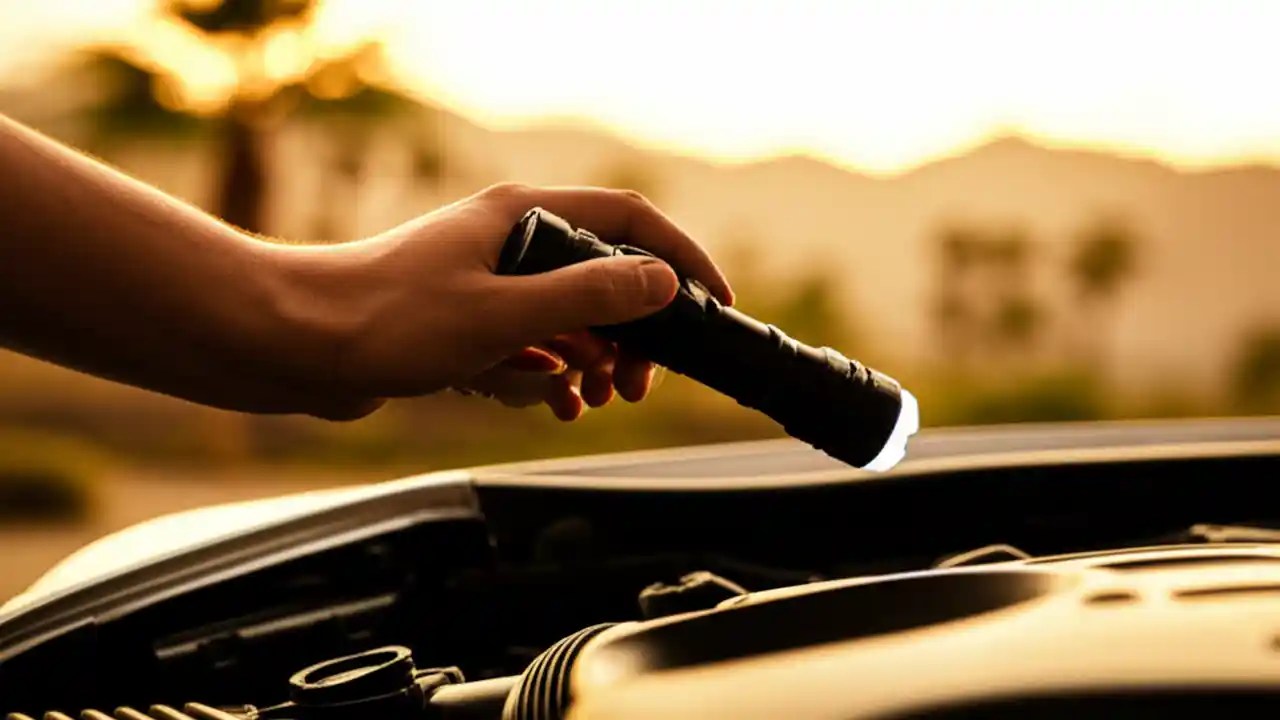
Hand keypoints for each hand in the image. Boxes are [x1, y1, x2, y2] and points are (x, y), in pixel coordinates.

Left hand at [293, 183, 732, 420]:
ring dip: (585, 361)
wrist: (296, 346)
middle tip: (634, 382)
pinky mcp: (466, 321)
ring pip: (568, 320)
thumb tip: (660, 284)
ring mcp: (487, 281)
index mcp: (521, 216)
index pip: (629, 220)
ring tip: (586, 397)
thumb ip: (587, 295)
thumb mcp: (503, 312)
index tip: (711, 304)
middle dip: (627, 334)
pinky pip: (529, 347)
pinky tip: (545, 400)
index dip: (679, 259)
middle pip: (603, 278)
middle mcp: (508, 240)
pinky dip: (543, 376)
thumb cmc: (385, 318)